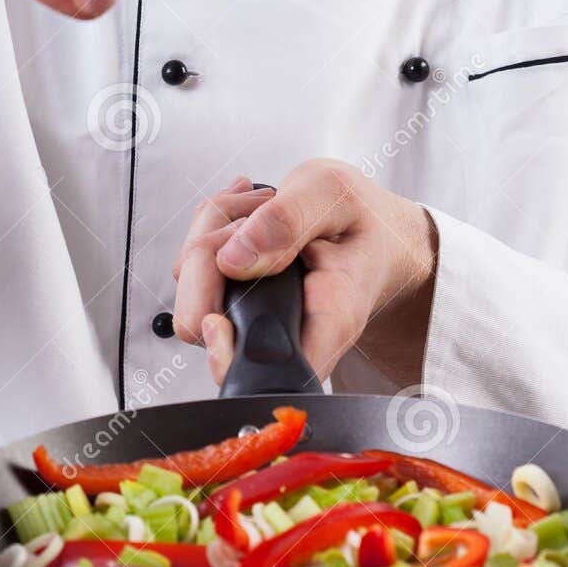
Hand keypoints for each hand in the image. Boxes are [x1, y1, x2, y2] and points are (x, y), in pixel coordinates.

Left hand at [171, 162, 438, 383]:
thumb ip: (288, 221)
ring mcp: (253, 324)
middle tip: (259, 209)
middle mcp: (285, 335)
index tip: (220, 313)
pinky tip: (250, 214)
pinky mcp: (232, 306)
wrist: (377, 237)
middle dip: (209, 248)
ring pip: (190, 284)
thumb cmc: (363, 221)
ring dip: (213, 230)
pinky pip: (193, 268)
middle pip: (198, 321)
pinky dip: (212, 231)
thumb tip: (232, 259)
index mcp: (328, 321)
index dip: (223, 347)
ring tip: (263, 206)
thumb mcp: (336, 195)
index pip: (260, 371)